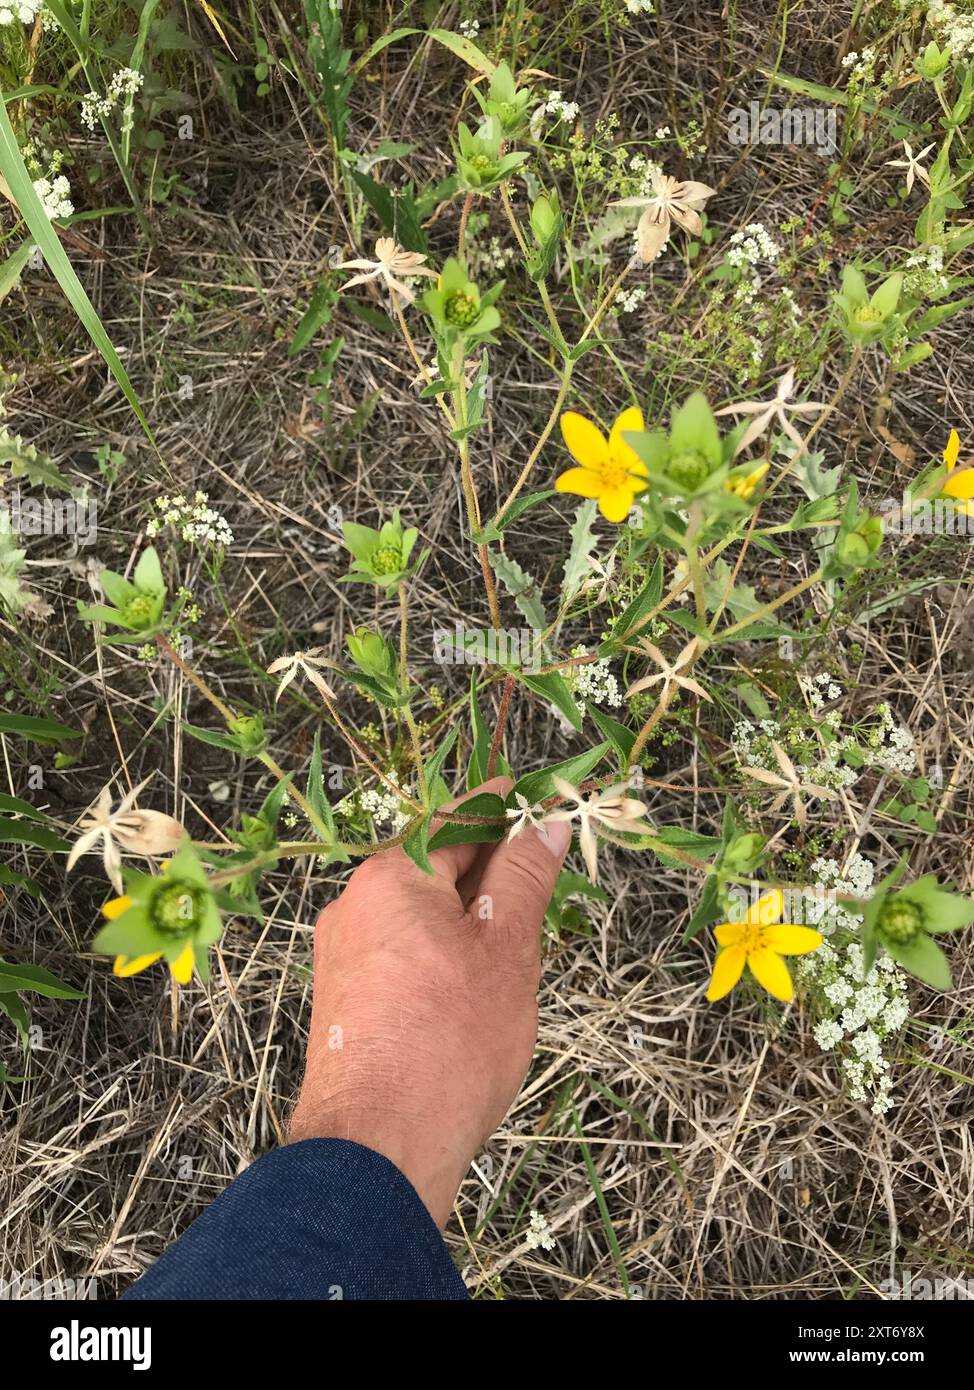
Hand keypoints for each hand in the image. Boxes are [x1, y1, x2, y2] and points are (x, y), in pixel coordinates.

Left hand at [288, 776, 570, 1227]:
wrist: (378, 1146)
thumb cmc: (450, 1042)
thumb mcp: (507, 948)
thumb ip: (525, 877)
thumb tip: (546, 824)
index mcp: (391, 877)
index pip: (455, 820)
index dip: (501, 808)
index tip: (535, 798)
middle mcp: (354, 905)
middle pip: (431, 865)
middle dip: (487, 868)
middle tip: (541, 873)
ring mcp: (342, 954)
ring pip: (415, 912)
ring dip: (464, 914)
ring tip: (515, 937)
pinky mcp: (342, 999)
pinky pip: (398, 950)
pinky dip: (439, 949)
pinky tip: (470, 982)